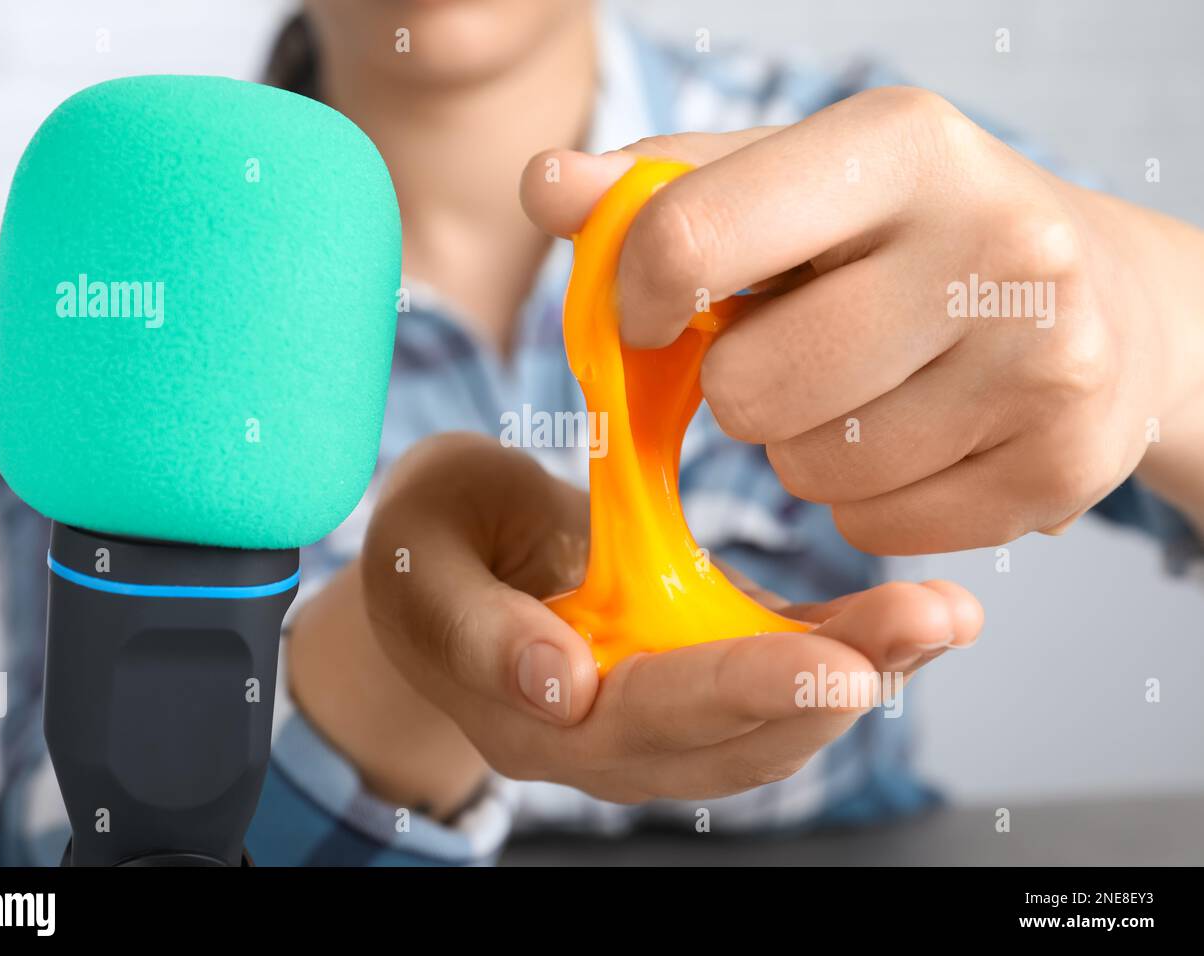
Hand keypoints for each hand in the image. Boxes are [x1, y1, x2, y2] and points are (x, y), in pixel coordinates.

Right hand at [363, 432, 981, 801]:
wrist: (448, 561)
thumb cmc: (431, 542)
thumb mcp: (423, 559)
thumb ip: (476, 627)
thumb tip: (557, 689)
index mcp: (529, 714)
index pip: (638, 723)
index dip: (731, 693)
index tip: (825, 665)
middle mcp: (606, 738)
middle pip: (729, 742)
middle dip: (831, 687)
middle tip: (920, 626)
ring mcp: (659, 714)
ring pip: (772, 725)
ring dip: (864, 673)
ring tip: (943, 615)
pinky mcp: (698, 669)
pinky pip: (781, 677)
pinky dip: (855, 651)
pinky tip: (923, 616)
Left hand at [522, 87, 1203, 552]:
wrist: (1104, 303)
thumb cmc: (908, 237)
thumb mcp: (794, 180)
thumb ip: (662, 189)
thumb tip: (546, 188)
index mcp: (900, 143)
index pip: (689, 239)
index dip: (638, 297)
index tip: (649, 317)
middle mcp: (994, 242)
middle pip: (748, 389)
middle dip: (741, 390)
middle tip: (797, 356)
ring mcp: (1046, 359)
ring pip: (811, 471)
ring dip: (806, 448)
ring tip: (870, 392)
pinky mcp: (1064, 463)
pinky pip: (877, 529)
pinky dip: (871, 502)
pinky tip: (921, 440)